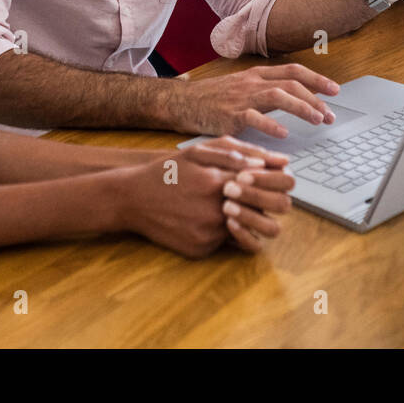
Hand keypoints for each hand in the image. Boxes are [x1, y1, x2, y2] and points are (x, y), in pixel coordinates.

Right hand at [121, 137, 294, 256]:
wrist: (132, 199)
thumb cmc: (167, 172)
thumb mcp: (197, 152)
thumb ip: (234, 154)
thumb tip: (270, 162)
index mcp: (218, 182)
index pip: (266, 184)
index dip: (271, 181)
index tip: (265, 178)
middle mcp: (217, 211)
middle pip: (266, 214)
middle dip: (268, 203)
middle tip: (256, 197)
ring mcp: (209, 234)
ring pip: (248, 230)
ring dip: (247, 220)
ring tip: (233, 209)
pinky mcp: (201, 250)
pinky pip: (226, 243)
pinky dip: (222, 232)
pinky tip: (204, 220)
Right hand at [166, 64, 339, 137]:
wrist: (182, 102)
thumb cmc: (213, 98)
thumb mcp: (241, 88)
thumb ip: (265, 92)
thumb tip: (293, 100)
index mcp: (256, 75)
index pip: (293, 71)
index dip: (316, 80)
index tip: (335, 90)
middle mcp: (252, 83)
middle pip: (291, 84)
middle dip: (315, 98)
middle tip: (330, 115)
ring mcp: (241, 97)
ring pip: (277, 96)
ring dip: (301, 107)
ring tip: (317, 119)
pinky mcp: (229, 115)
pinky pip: (253, 117)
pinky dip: (270, 124)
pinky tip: (283, 133)